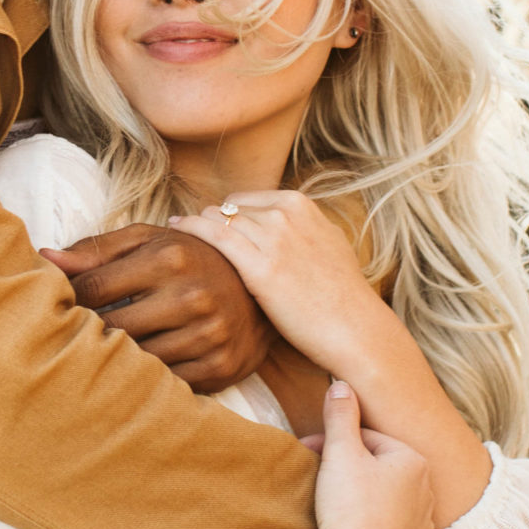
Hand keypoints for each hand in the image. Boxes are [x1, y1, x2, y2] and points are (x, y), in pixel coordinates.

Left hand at [42, 224, 271, 390]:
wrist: (262, 287)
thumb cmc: (191, 258)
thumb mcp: (149, 241)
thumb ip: (97, 250)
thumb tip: (45, 257)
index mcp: (168, 258)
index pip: (92, 288)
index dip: (69, 299)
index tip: (61, 305)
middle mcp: (190, 296)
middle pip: (110, 328)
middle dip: (89, 331)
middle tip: (79, 333)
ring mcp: (207, 335)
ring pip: (136, 360)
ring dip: (117, 358)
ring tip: (106, 351)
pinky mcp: (219, 367)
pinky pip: (165, 382)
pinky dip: (148, 377)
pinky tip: (140, 366)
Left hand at [173, 190, 382, 373]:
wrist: (354, 328)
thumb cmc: (341, 295)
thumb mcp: (327, 243)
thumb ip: (300, 228)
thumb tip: (277, 225)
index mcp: (301, 204)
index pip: (247, 199)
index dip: (227, 215)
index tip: (211, 226)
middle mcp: (286, 214)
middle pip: (229, 208)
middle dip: (208, 220)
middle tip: (187, 233)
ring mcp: (273, 238)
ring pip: (218, 218)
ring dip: (196, 224)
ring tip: (176, 235)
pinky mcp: (260, 267)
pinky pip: (214, 236)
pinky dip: (190, 228)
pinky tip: (174, 231)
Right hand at [296, 381, 433, 528]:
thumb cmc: (348, 508)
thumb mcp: (339, 452)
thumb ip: (341, 414)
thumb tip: (342, 384)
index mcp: (413, 462)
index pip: (368, 440)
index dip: (335, 443)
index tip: (310, 452)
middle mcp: (428, 494)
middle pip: (381, 471)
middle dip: (350, 470)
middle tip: (319, 479)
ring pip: (389, 504)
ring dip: (364, 502)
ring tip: (334, 511)